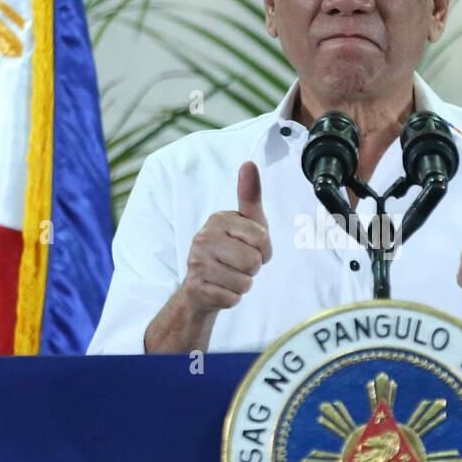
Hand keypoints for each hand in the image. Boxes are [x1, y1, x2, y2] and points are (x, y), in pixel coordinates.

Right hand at [180, 161, 272, 315]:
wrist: (202, 285)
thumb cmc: (231, 249)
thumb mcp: (246, 222)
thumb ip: (250, 195)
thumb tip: (249, 163)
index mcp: (218, 219)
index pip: (262, 238)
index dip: (265, 250)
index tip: (252, 248)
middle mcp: (203, 238)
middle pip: (253, 261)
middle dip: (253, 268)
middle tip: (239, 264)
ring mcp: (197, 264)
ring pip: (244, 282)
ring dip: (243, 283)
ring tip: (229, 275)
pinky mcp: (197, 289)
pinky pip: (233, 298)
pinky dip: (232, 297)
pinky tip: (220, 288)